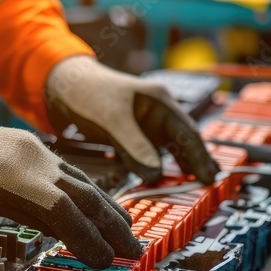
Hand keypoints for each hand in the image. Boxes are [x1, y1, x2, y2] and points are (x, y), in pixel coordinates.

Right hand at [0, 74, 140, 267]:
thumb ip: (14, 195)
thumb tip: (42, 221)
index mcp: (25, 149)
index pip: (75, 178)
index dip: (100, 205)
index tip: (114, 225)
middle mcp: (35, 153)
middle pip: (90, 187)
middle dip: (116, 219)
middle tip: (133, 243)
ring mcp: (27, 164)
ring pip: (86, 199)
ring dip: (111, 230)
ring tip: (128, 253)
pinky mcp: (16, 181)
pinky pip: (64, 211)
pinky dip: (87, 236)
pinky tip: (99, 256)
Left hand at [45, 56, 219, 183]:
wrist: (61, 86)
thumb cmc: (88, 94)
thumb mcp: (113, 120)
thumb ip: (134, 147)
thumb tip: (155, 174)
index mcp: (159, 101)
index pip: (187, 132)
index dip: (199, 155)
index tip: (208, 176)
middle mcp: (156, 112)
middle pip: (183, 140)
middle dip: (196, 161)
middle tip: (209, 183)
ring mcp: (144, 124)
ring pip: (167, 148)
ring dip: (179, 165)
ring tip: (194, 183)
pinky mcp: (130, 134)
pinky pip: (148, 153)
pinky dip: (157, 166)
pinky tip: (163, 178)